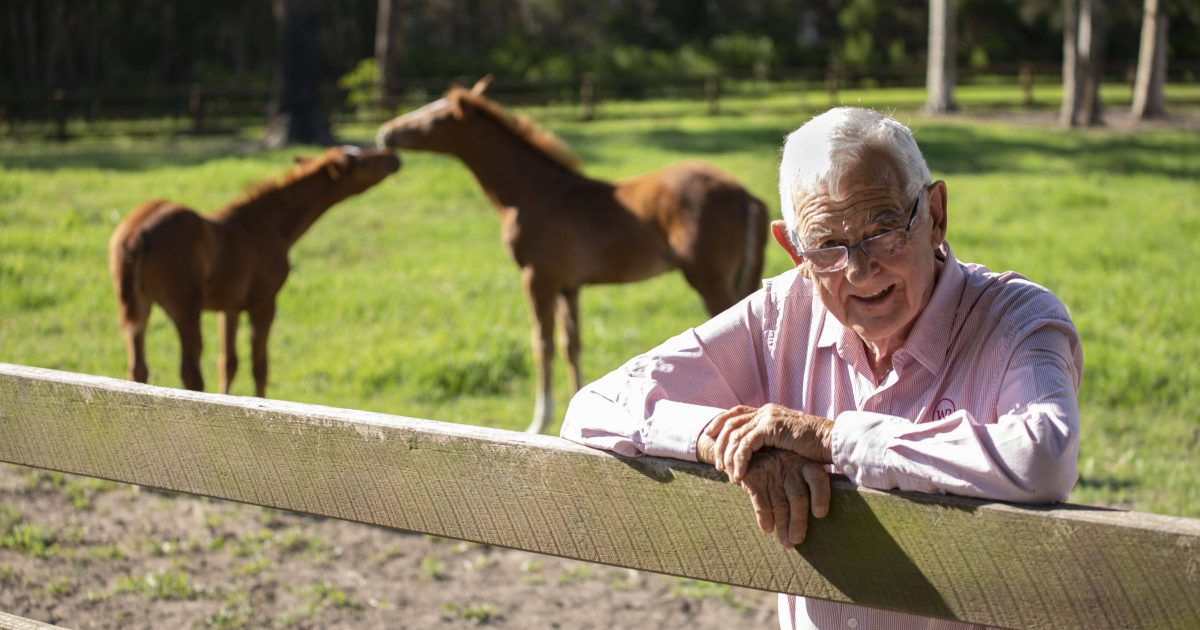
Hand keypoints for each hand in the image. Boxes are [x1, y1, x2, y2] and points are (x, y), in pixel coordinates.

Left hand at [704, 404, 833, 483]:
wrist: (832, 441)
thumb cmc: (814, 446)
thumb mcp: (788, 440)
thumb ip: (772, 440)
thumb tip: (759, 452)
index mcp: (767, 412)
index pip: (736, 412)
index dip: (719, 422)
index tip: (708, 436)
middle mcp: (765, 411)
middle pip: (730, 423)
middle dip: (719, 444)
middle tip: (718, 465)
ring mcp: (767, 417)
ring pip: (735, 436)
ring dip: (728, 457)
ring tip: (729, 475)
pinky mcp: (770, 428)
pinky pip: (745, 446)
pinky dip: (739, 461)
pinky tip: (738, 476)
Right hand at [738, 448, 829, 546]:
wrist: (755, 450)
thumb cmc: (786, 468)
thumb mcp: (800, 468)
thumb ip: (812, 487)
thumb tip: (824, 517)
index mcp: (806, 464)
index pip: (818, 478)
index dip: (820, 495)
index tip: (820, 514)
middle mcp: (790, 468)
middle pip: (798, 497)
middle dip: (798, 521)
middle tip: (797, 540)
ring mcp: (772, 472)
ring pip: (779, 504)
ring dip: (782, 525)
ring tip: (786, 543)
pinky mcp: (754, 478)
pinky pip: (760, 501)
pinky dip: (764, 517)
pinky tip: (768, 529)